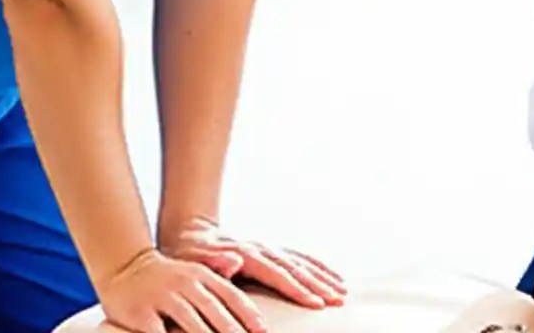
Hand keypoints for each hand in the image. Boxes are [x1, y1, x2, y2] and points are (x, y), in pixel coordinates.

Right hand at [98, 248, 266, 332]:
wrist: (124, 267)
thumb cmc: (168, 278)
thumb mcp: (195, 272)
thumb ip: (219, 275)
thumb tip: (239, 261)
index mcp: (201, 275)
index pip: (230, 295)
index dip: (248, 314)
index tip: (263, 331)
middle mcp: (184, 283)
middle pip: (214, 311)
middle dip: (233, 332)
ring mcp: (162, 296)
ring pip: (190, 323)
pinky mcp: (141, 312)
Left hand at [159, 217, 346, 308]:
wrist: (191, 232)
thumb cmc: (191, 254)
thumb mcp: (196, 259)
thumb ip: (216, 262)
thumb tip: (235, 261)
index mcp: (246, 254)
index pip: (278, 274)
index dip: (298, 289)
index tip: (316, 303)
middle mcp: (261, 249)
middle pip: (295, 269)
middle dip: (318, 285)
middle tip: (337, 300)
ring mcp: (268, 248)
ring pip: (301, 263)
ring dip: (323, 277)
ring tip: (342, 291)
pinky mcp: (271, 250)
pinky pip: (300, 258)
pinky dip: (318, 267)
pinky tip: (332, 276)